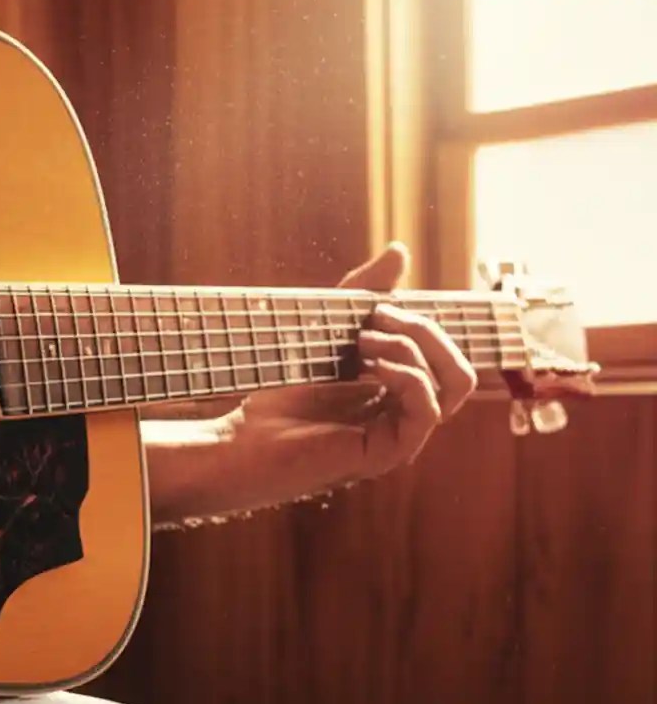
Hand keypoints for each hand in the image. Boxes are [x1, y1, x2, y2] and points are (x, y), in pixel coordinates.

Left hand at [240, 242, 476, 481]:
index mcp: (401, 391)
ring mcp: (401, 437)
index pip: (445, 355)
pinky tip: (370, 366)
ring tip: (362, 342)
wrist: (244, 436)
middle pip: (459, 370)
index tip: (376, 307)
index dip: (423, 324)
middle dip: (423, 330)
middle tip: (375, 318)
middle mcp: (408, 416)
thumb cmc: (283, 387)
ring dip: (411, 349)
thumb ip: (364, 293)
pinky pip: (428, 411)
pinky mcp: (387, 453)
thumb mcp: (329, 329)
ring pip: (452, 387)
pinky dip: (407, 377)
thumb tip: (400, 250)